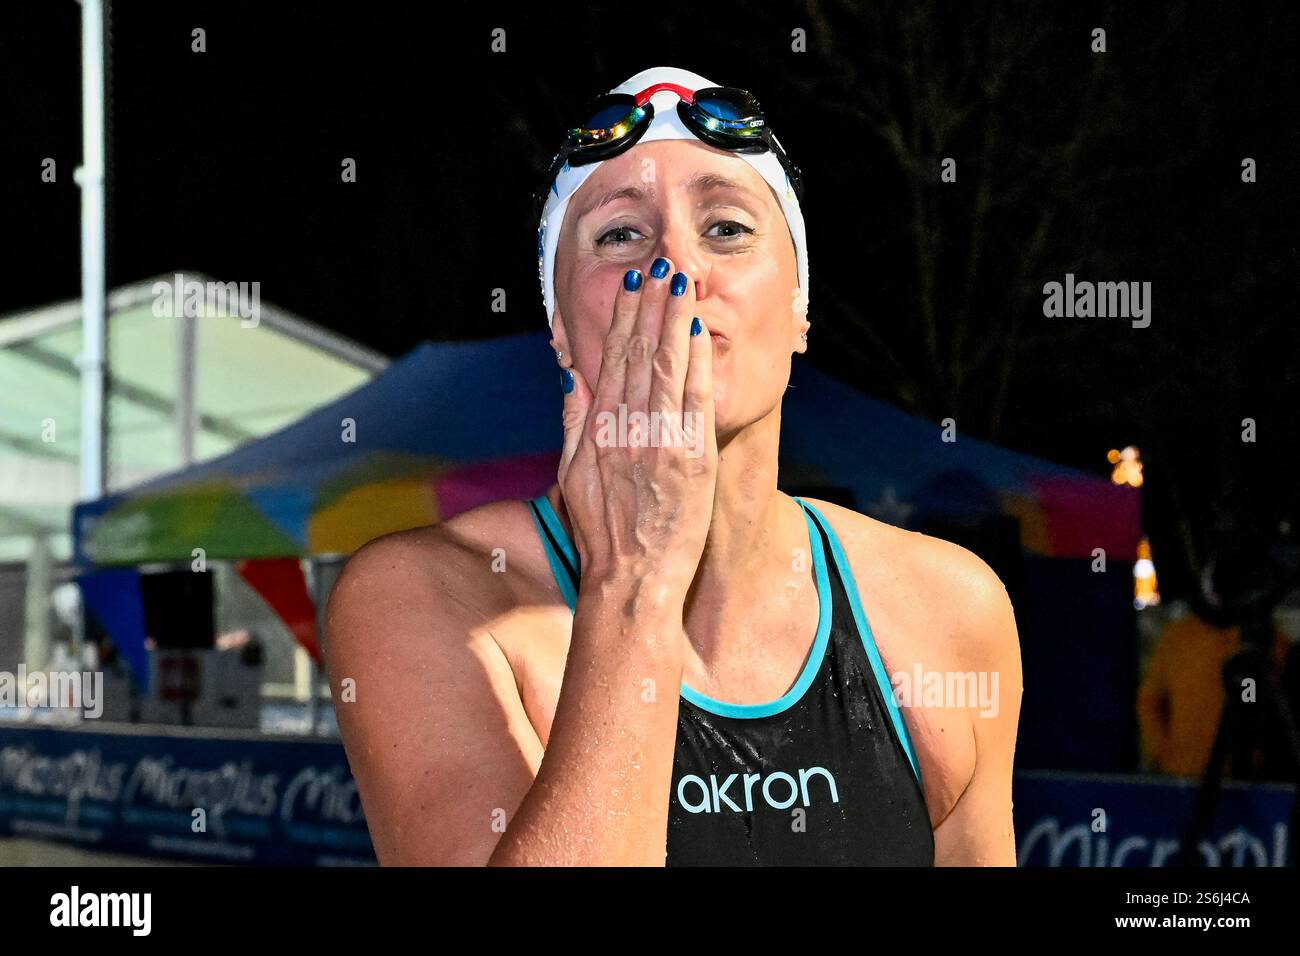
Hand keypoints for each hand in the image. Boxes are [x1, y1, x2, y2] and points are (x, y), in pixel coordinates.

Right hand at [556, 258, 717, 599]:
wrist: (631, 581)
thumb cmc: (602, 533)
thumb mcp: (572, 474)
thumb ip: (572, 419)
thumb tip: (570, 372)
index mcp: (597, 430)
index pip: (611, 360)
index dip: (623, 319)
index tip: (632, 285)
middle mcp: (626, 430)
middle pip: (639, 354)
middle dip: (651, 305)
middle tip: (661, 265)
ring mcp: (660, 444)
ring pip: (667, 368)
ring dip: (675, 320)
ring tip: (682, 283)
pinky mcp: (692, 461)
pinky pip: (695, 401)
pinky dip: (698, 364)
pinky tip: (701, 333)